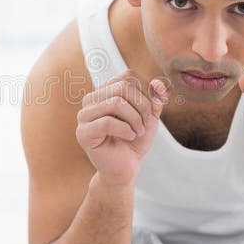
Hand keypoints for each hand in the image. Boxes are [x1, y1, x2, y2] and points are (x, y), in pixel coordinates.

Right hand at [76, 70, 170, 188]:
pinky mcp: (83, 133)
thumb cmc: (135, 140)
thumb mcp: (150, 115)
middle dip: (142, 105)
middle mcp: (91, 99)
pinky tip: (129, 137)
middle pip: (122, 87)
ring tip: (138, 131)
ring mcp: (84, 115)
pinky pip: (107, 122)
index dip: (146, 91)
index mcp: (105, 90)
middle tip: (146, 123)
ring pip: (115, 103)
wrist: (126, 168)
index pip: (127, 76)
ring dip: (135, 119)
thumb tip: (159, 83)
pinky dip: (125, 130)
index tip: (153, 110)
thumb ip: (155, 98)